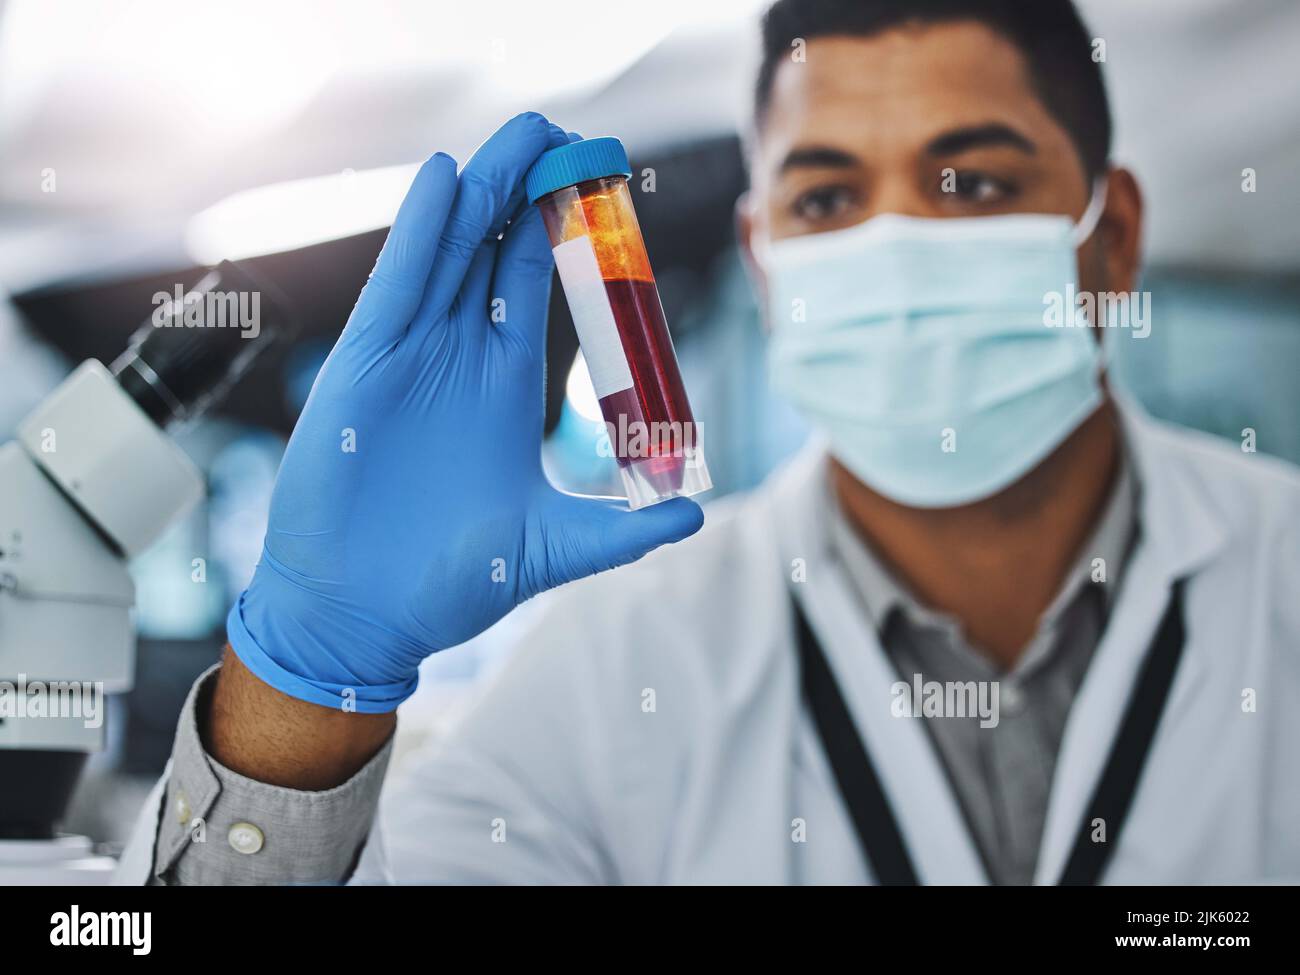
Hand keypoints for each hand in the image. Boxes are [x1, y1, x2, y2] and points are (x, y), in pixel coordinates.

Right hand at [226, 113, 703, 712]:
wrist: (367, 615)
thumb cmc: (453, 581)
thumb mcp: (554, 547)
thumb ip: (624, 530)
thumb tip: (698, 514)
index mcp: (506, 385)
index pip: (537, 283)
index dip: (564, 229)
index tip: (595, 177)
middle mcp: (459, 359)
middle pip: (494, 251)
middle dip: (526, 190)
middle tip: (561, 132)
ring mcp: (410, 358)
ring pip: (448, 254)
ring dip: (481, 193)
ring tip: (517, 137)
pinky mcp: (365, 369)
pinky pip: (396, 286)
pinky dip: (417, 233)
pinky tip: (443, 180)